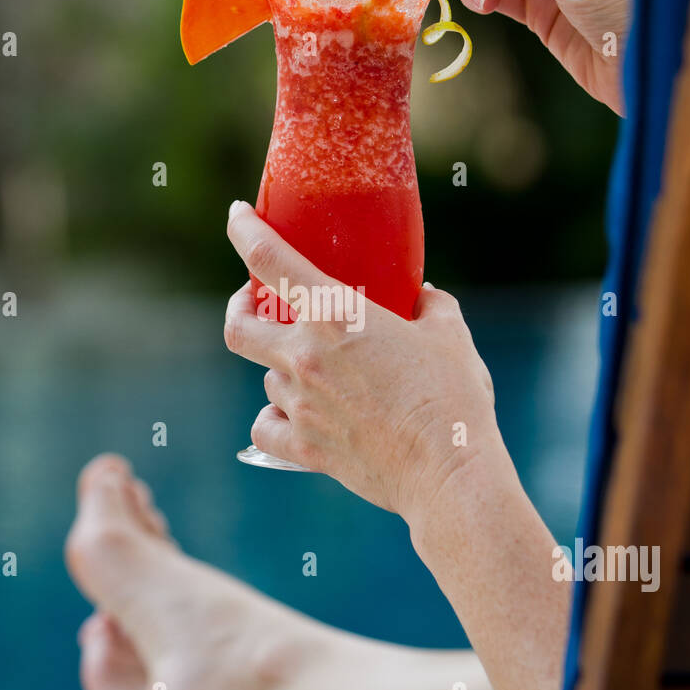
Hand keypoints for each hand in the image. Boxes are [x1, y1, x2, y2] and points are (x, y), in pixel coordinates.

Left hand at [224, 201, 503, 522]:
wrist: (447, 472)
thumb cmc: (452, 398)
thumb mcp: (449, 335)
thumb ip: (430, 307)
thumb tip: (423, 299)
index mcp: (335, 316)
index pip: (269, 259)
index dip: (244, 230)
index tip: (237, 216)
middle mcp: (304, 356)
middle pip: (238, 326)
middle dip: (240, 308)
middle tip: (257, 304)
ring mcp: (299, 404)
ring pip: (265, 378)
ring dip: (279, 368)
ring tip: (312, 369)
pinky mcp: (303, 448)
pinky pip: (265, 426)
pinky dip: (273, 418)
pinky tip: (292, 415)